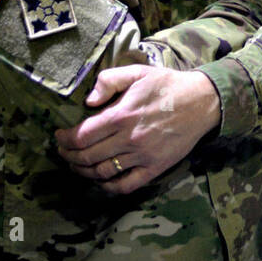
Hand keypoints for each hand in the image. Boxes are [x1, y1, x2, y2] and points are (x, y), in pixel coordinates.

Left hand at [54, 67, 221, 194]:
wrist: (202, 102)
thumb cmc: (167, 85)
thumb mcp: (138, 73)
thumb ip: (109, 80)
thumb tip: (88, 101)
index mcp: (122, 115)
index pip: (82, 136)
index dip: (65, 140)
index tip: (59, 136)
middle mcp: (129, 139)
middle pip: (88, 157)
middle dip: (69, 156)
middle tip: (63, 152)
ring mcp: (142, 156)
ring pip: (102, 172)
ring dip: (83, 171)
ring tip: (77, 165)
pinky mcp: (155, 168)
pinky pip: (126, 185)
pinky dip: (108, 187)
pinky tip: (101, 181)